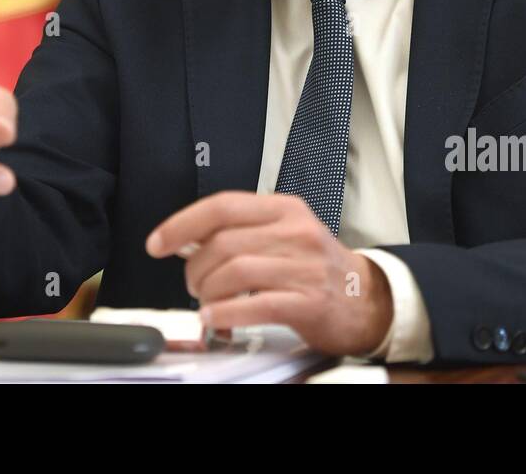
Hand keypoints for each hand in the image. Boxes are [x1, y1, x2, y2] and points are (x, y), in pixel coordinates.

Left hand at [145, 192, 393, 356]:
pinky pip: (256, 305)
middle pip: (224, 243)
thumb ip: (242, 232)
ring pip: (235, 272)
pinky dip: (226, 313)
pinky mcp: (309, 302)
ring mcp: (304, 267)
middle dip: (195, 268)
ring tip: (206, 303)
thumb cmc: (317, 268)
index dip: (183, 224)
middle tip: (193, 284)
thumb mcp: (284, 234)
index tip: (158, 243)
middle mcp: (295, 232)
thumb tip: (187, 240)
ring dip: (208, 292)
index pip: (223, 206)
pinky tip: (216, 319)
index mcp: (284, 209)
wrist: (367, 299)